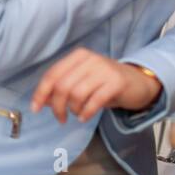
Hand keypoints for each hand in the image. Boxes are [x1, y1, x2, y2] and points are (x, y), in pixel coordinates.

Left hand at [30, 48, 162, 123]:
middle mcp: (91, 59)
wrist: (138, 82)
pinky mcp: (117, 82)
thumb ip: (62, 87)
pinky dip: (86, 112)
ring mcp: (105, 69)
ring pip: (77, 94)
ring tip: (77, 114)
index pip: (52, 75)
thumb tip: (41, 102)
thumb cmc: (105, 83)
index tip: (36, 109)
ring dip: (73, 110)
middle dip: (57, 107)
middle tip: (60, 118)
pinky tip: (85, 117)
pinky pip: (94, 101)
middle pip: (63, 86)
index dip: (41, 93)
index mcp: (79, 56)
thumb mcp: (82, 81)